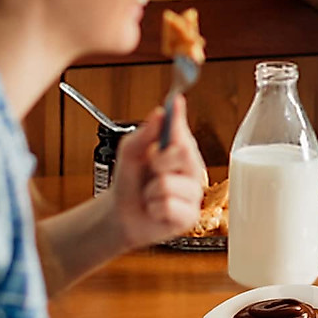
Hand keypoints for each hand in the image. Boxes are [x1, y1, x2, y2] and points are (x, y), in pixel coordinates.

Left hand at [110, 99, 205, 248]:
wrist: (123, 215)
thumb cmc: (131, 182)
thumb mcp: (130, 154)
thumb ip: (144, 134)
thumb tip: (160, 113)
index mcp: (181, 150)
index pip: (183, 130)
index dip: (178, 117)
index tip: (175, 100)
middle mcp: (192, 170)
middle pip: (184, 154)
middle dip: (159, 161)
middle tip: (152, 169)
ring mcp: (193, 193)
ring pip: (169, 184)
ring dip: (151, 191)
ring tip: (151, 195)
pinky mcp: (190, 216)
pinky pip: (169, 206)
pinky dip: (154, 208)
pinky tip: (156, 210)